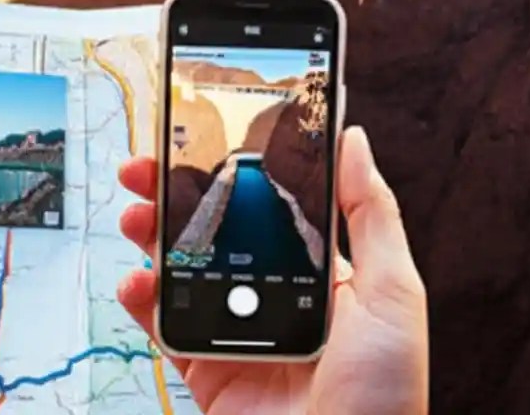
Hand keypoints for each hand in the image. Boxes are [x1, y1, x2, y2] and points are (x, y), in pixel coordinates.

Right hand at [116, 126, 428, 414]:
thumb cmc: (385, 396)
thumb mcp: (393, 292)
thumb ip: (370, 213)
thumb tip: (354, 140)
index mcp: (320, 273)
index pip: (267, 207)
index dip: (232, 174)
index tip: (204, 141)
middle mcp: (273, 297)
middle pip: (214, 233)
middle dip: (176, 197)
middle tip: (147, 170)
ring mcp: (236, 333)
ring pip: (181, 271)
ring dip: (151, 238)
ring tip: (136, 218)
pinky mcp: (206, 370)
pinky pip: (164, 326)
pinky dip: (141, 300)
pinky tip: (138, 282)